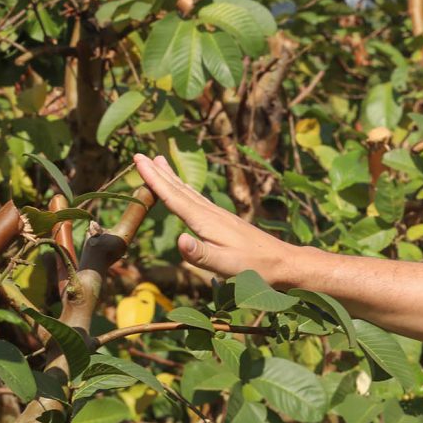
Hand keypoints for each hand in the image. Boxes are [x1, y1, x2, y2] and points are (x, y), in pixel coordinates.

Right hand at [132, 154, 294, 283]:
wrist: (283, 262)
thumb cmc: (255, 267)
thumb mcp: (226, 265)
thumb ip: (201, 254)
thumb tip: (178, 239)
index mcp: (207, 222)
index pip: (175, 198)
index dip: (155, 180)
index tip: (139, 160)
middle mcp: (211, 213)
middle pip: (180, 189)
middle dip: (159, 173)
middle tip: (140, 155)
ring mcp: (219, 215)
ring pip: (189, 192)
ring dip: (171, 178)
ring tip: (160, 162)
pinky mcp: (224, 221)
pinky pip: (198, 200)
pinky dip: (185, 190)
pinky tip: (185, 190)